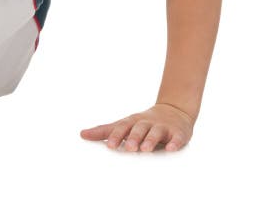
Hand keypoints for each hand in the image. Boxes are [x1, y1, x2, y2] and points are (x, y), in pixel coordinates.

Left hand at [79, 103, 194, 151]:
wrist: (174, 111)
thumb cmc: (143, 123)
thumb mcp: (124, 124)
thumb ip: (104, 131)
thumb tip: (82, 134)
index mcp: (133, 122)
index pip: (123, 128)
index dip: (117, 136)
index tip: (109, 146)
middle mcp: (147, 123)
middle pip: (139, 129)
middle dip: (133, 138)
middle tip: (128, 148)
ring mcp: (163, 127)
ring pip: (156, 132)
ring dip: (150, 140)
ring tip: (145, 149)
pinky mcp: (178, 133)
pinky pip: (177, 138)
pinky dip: (174, 143)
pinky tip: (170, 149)